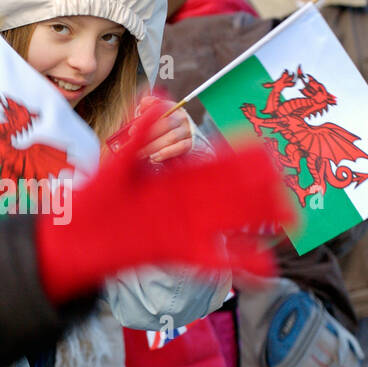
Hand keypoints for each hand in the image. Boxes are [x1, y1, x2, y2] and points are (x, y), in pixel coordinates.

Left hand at [36, 103, 292, 303]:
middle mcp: (189, 198)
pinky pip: (216, 258)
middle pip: (235, 191)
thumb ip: (139, 132)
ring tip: (290, 225)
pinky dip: (242, 263)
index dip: (244, 154)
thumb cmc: (96, 195)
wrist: (76, 235)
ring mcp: (187, 226)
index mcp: (178, 172)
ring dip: (260, 222)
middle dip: (263, 189)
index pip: (220, 159)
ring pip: (233, 222)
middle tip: (290, 187)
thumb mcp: (118, 161)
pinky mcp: (180, 253)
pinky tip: (266, 269)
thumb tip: (157, 97)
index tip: (267, 148)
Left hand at [130, 93, 195, 162]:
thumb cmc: (161, 128)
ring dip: (155, 146)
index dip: (145, 119)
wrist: (179, 141)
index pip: (159, 109)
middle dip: (148, 136)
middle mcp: (181, 117)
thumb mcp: (152, 116)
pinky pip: (180, 147)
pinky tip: (154, 157)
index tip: (132, 131)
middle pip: (166, 124)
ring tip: (142, 153)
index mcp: (171, 107)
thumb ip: (146, 108)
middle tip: (135, 145)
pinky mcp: (190, 144)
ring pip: (172, 137)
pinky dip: (166, 153)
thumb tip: (143, 103)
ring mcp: (187, 130)